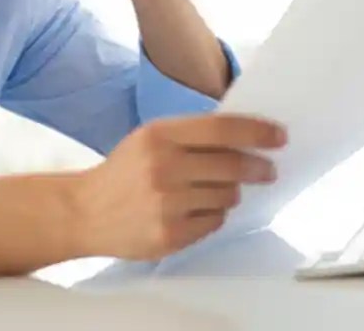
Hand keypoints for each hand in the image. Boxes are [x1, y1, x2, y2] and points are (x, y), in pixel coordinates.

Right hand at [72, 114, 286, 260]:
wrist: (84, 212)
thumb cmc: (124, 172)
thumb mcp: (149, 138)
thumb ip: (191, 135)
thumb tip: (246, 138)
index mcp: (160, 135)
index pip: (222, 129)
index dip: (257, 132)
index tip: (279, 137)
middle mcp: (164, 167)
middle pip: (232, 165)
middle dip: (257, 168)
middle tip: (268, 170)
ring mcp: (167, 204)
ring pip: (227, 196)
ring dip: (229, 194)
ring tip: (210, 192)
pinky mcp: (170, 234)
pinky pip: (214, 222)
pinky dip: (212, 216)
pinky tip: (193, 210)